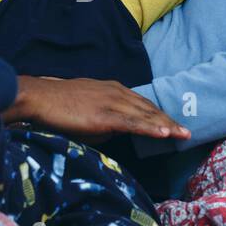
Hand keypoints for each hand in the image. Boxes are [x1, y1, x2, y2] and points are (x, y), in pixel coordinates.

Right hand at [10, 76, 190, 143]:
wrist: (39, 98)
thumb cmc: (58, 107)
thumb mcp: (87, 114)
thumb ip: (105, 122)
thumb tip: (116, 134)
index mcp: (114, 90)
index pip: (142, 104)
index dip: (159, 115)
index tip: (173, 124)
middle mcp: (117, 93)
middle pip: (149, 109)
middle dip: (169, 120)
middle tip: (187, 132)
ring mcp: (112, 102)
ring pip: (146, 116)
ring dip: (167, 125)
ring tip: (184, 134)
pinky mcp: (105, 115)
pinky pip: (133, 123)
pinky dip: (151, 128)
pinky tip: (165, 134)